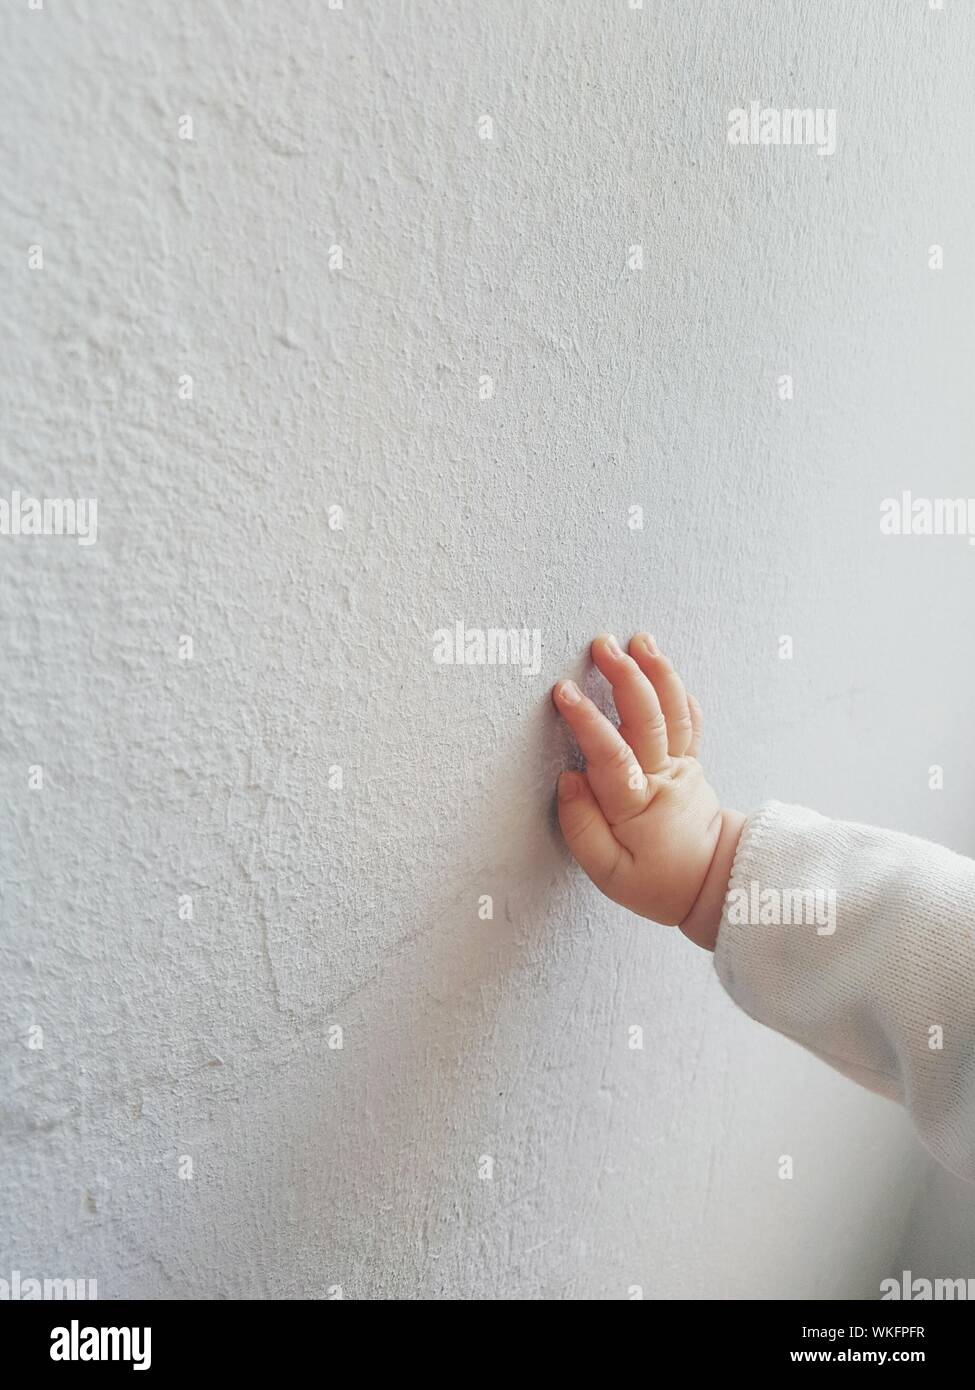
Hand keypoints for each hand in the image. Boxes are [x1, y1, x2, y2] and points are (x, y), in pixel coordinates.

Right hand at [552, 634, 742, 948]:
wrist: (712, 883)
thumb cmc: (655, 881)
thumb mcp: (608, 874)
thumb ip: (582, 828)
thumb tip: (569, 780)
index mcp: (636, 805)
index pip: (610, 754)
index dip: (587, 720)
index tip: (563, 691)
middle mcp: (662, 777)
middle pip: (646, 718)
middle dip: (624, 676)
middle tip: (602, 643)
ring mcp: (682, 766)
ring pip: (672, 711)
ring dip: (656, 671)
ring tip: (639, 640)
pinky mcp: (692, 763)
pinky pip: (689, 721)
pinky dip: (679, 692)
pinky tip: (664, 668)